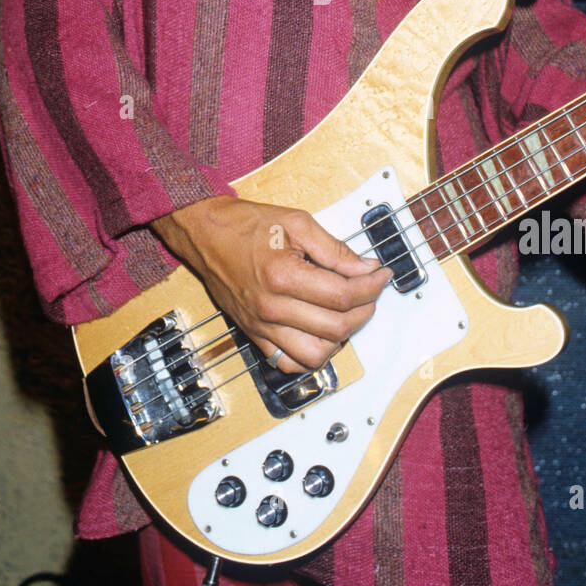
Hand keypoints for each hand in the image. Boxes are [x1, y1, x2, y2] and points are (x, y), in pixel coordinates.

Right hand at [151, 195, 391, 373]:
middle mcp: (271, 307)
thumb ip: (334, 249)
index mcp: (283, 275)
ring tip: (347, 313)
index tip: (381, 275)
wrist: (205, 234)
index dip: (371, 287)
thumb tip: (365, 268)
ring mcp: (261, 326)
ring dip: (341, 337)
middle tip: (370, 290)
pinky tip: (320, 332)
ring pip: (316, 354)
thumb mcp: (296, 222)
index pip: (342, 296)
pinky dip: (311, 355)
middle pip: (336, 327)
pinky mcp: (254, 335)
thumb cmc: (245, 225)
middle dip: (364, 309)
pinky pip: (289, 363)